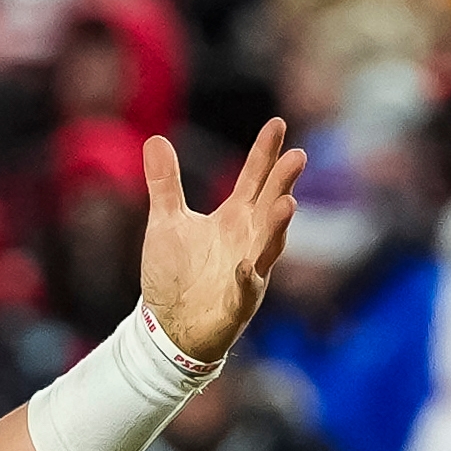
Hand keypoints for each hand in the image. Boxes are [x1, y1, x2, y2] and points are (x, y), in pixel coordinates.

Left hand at [137, 118, 299, 366]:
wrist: (169, 326)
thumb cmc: (175, 274)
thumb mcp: (166, 222)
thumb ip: (164, 183)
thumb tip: (154, 138)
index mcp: (234, 218)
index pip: (254, 179)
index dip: (265, 153)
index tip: (277, 124)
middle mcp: (248, 240)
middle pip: (269, 206)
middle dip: (282, 183)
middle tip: (296, 156)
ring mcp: (248, 272)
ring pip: (268, 246)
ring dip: (276, 227)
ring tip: (287, 203)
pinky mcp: (237, 305)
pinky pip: (245, 291)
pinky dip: (246, 279)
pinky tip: (246, 266)